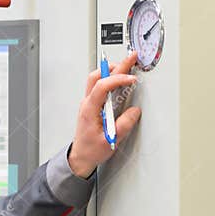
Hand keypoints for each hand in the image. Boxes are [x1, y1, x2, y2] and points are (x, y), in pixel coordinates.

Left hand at [68, 51, 141, 177]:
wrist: (80, 157)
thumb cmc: (91, 150)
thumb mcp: (110, 140)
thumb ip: (124, 125)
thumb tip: (134, 111)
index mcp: (89, 109)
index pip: (102, 86)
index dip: (118, 79)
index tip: (131, 79)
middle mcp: (87, 103)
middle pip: (97, 76)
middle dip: (115, 66)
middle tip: (130, 58)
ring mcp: (89, 103)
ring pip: (96, 79)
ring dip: (111, 70)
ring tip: (127, 65)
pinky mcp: (92, 105)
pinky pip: (99, 87)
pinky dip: (110, 79)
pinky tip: (120, 79)